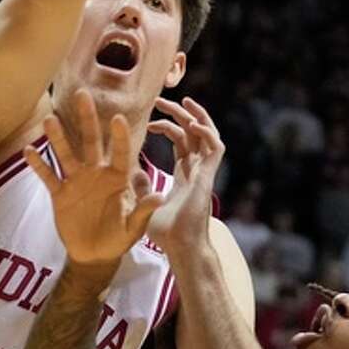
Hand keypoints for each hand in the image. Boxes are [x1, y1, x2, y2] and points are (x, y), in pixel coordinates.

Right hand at [24, 90, 163, 267]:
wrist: (95, 255)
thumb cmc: (119, 239)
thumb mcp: (134, 228)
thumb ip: (143, 211)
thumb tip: (160, 197)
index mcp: (117, 178)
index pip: (120, 153)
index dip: (119, 137)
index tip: (118, 118)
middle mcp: (96, 173)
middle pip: (90, 142)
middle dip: (87, 119)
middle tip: (82, 94)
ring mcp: (76, 181)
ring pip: (66, 155)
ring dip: (57, 139)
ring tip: (49, 121)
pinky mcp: (59, 194)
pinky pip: (48, 177)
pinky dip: (38, 165)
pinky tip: (28, 151)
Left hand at [146, 96, 223, 254]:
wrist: (180, 248)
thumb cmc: (167, 233)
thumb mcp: (147, 203)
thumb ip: (142, 187)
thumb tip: (133, 171)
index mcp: (184, 174)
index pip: (181, 141)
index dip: (169, 126)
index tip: (151, 121)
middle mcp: (197, 170)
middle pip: (193, 132)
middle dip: (180, 113)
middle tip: (162, 100)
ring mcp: (204, 172)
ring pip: (207, 135)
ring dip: (197, 116)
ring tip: (184, 100)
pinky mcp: (209, 177)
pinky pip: (215, 149)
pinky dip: (207, 134)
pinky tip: (193, 124)